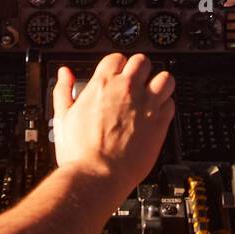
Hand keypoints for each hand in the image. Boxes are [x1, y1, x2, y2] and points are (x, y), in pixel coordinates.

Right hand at [52, 52, 174, 190]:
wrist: (97, 175)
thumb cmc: (80, 151)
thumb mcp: (63, 116)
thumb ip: (63, 90)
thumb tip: (64, 74)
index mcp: (103, 83)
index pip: (117, 58)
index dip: (117, 65)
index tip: (116, 74)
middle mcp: (127, 90)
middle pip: (142, 62)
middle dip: (139, 69)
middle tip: (135, 81)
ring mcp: (146, 105)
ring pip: (165, 78)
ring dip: (159, 83)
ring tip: (152, 92)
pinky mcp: (160, 122)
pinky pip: (171, 103)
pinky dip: (166, 105)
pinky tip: (157, 113)